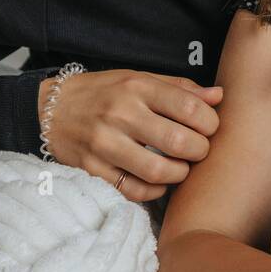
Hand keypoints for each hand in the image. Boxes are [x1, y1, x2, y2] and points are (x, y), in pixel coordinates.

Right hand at [37, 70, 221, 200]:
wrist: (51, 108)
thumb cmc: (105, 93)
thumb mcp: (140, 79)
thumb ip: (181, 89)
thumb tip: (220, 97)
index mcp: (137, 87)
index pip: (189, 107)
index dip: (210, 122)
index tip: (209, 128)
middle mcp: (121, 114)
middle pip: (179, 142)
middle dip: (200, 151)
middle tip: (198, 150)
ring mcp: (104, 143)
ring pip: (158, 172)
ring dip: (180, 174)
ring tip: (181, 167)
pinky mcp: (91, 169)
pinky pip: (133, 191)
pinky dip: (154, 191)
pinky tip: (158, 182)